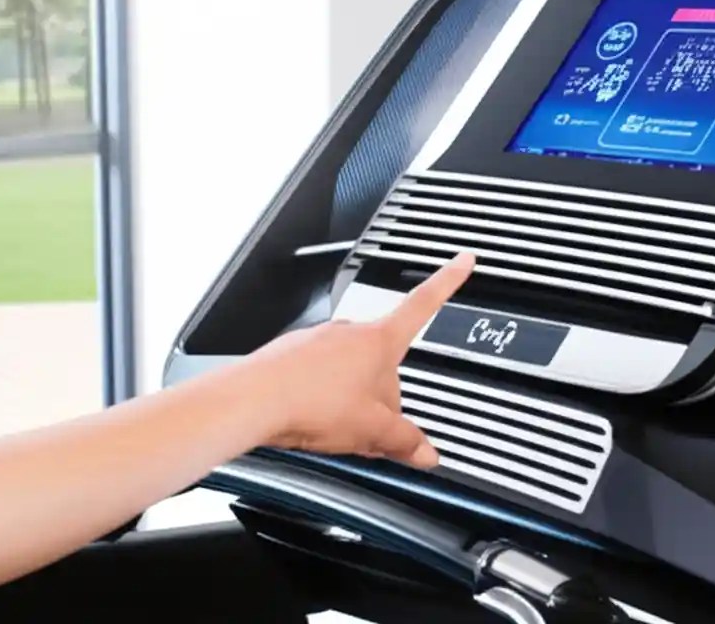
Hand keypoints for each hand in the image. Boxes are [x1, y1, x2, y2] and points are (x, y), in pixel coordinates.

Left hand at [234, 252, 474, 467]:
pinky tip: (313, 422)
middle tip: (372, 430)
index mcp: (379, 342)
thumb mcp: (371, 431)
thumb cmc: (309, 403)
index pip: (424, 305)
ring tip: (335, 430)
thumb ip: (405, 441)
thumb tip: (426, 453)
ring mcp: (319, 341)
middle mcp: (350, 333)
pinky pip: (321, 379)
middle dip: (385, 396)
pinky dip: (323, 400)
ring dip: (352, 401)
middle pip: (385, 364)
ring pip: (351, 375)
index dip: (448, 282)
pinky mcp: (293, 356)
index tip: (464, 260)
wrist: (250, 403)